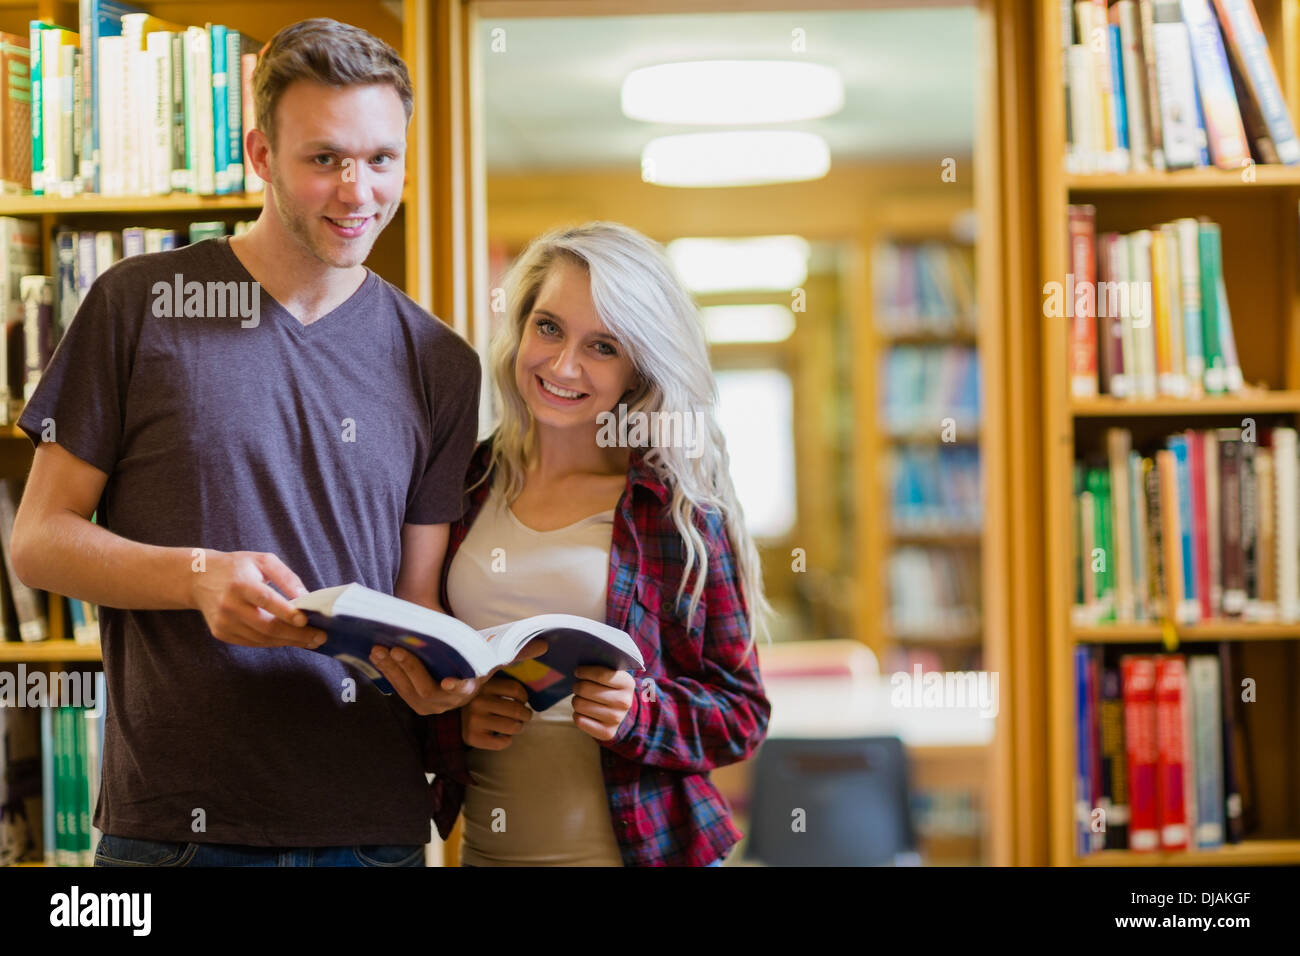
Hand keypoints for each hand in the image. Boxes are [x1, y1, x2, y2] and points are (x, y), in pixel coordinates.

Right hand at [191, 550, 325, 648]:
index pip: (265, 600)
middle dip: (296, 635)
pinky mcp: (221, 633)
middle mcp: (229, 605)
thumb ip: (286, 577)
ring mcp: (223, 622)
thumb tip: (307, 597)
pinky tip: (289, 639)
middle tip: (320, 637)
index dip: (286, 612)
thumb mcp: (263, 561)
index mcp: (240, 583)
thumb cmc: (237, 567)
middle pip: (266, 626)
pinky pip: (252, 642)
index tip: (305, 620)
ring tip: (311, 640)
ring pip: (261, 639)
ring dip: (288, 641)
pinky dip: (273, 642)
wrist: (199, 578)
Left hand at [371, 637, 547, 716]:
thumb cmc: (471, 659)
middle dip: (411, 670)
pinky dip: (386, 672)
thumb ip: (516, 652)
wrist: (451, 669)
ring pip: (407, 689)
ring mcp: (427, 704)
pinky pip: (397, 687)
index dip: (453, 687)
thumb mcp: (492, 657)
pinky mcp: (411, 699)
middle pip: (425, 689)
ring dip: (393, 670)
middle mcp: (446, 702)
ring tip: (382, 650)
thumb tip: (545, 644)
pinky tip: (378, 655)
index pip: (460, 691)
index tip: (448, 682)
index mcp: (466, 691)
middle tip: (399, 650)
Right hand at [461, 675, 532, 748]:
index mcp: (484, 685)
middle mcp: (478, 702)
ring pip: (512, 727)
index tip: (521, 701)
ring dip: (519, 727)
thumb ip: (504, 685)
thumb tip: (532, 691)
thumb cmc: (481, 701)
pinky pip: (502, 743)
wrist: (454, 719)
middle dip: (526, 715)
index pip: (515, 690)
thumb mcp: (488, 687)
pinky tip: (503, 736)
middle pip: (517, 710)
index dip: (524, 697)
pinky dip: (507, 740)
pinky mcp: (472, 737)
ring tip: (516, 725)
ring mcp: (474, 720)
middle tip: (524, 716)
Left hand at [571, 666, 634, 741]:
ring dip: (576, 700)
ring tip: (583, 699)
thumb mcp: (612, 673)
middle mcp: (624, 702)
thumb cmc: (609, 687)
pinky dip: (577, 714)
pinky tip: (585, 712)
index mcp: (627, 683)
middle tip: (579, 686)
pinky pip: (579, 720)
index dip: (584, 671)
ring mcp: (616, 719)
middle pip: (585, 689)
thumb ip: (600, 665)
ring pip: (579, 704)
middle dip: (577, 686)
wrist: (621, 712)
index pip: (600, 674)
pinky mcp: (607, 733)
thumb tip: (579, 659)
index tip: (577, 671)